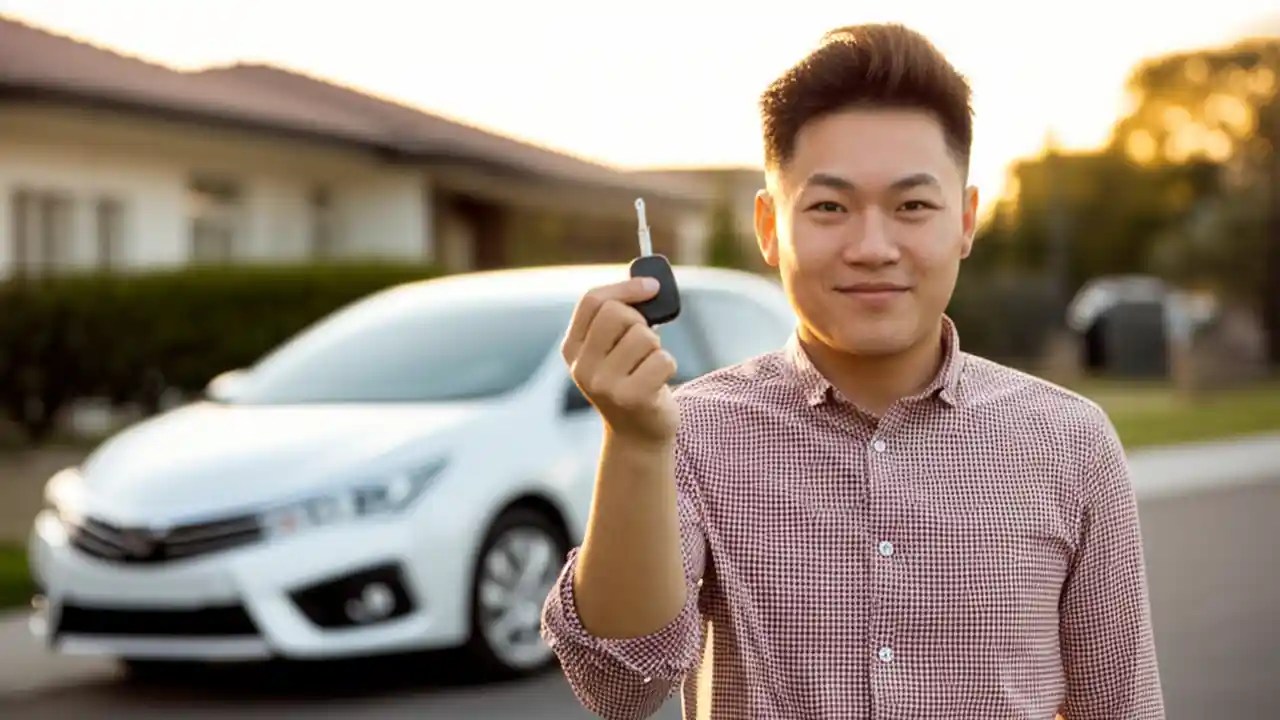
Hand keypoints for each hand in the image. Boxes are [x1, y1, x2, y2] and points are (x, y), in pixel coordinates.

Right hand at [561, 277, 678, 445]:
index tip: (651, 286)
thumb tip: (646, 280)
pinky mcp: (631, 398)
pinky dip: (668, 366)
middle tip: (646, 341)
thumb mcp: (613, 350)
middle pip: (617, 313)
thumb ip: (620, 316)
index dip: (625, 287)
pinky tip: (658, 383)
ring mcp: (604, 385)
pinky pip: (662, 359)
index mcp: (572, 349)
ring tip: (648, 366)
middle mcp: (582, 367)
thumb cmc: (631, 381)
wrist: (637, 436)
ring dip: (656, 347)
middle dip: (641, 321)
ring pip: (644, 336)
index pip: (592, 301)